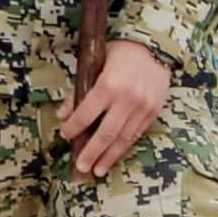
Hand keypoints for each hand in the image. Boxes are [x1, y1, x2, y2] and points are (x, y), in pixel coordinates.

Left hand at [58, 38, 171, 181]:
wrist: (154, 46)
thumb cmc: (119, 52)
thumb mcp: (95, 64)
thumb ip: (79, 90)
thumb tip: (63, 115)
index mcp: (108, 85)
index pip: (86, 114)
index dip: (73, 128)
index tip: (65, 135)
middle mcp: (127, 99)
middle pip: (105, 134)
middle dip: (91, 152)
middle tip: (80, 167)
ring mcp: (142, 107)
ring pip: (123, 139)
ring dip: (108, 157)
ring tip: (97, 170)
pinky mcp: (153, 112)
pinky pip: (136, 134)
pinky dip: (123, 147)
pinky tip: (114, 156)